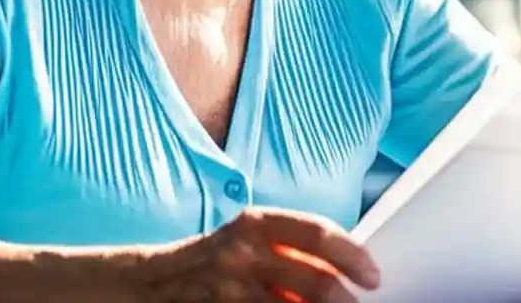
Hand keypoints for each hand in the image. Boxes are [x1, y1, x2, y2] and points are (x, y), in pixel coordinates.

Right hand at [142, 207, 380, 302]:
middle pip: (313, 280)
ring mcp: (228, 292)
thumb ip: (288, 251)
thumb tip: (345, 271)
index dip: (352, 255)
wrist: (147, 286)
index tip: (372, 276)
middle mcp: (241, 253)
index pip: (316, 232)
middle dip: (344, 300)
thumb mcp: (246, 242)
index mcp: (254, 224)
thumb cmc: (213, 262)